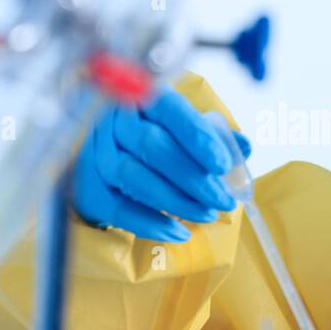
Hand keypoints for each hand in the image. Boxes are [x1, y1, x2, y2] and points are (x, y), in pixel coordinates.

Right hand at [72, 87, 250, 242]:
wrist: (99, 159)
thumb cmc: (149, 140)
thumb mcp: (180, 130)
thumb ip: (212, 136)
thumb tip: (244, 148)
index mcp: (142, 97)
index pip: (169, 109)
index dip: (197, 137)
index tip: (224, 165)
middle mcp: (113, 120)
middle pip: (152, 146)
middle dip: (194, 178)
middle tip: (224, 201)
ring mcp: (95, 152)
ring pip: (134, 176)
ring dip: (176, 201)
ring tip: (207, 215)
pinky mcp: (86, 185)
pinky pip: (117, 207)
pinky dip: (150, 223)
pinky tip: (177, 232)